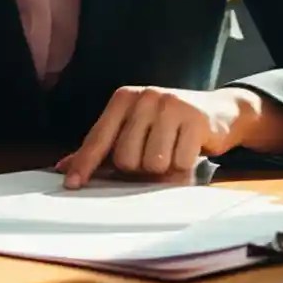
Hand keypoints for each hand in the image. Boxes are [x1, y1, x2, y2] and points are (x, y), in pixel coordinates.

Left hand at [56, 86, 247, 188]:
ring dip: (162, 169)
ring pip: (152, 164)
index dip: (85, 164)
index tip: (72, 184)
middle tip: (153, 156)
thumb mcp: (132, 129)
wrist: (218, 111)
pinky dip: (183, 168)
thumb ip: (101, 149)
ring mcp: (171, 105)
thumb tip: (64, 168)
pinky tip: (188, 151)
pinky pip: (179, 164)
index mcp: (123, 99)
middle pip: (125, 158)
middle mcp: (144, 97)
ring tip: (172, 152)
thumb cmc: (166, 125)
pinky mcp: (195, 120)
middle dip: (138, 169)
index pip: (98, 138)